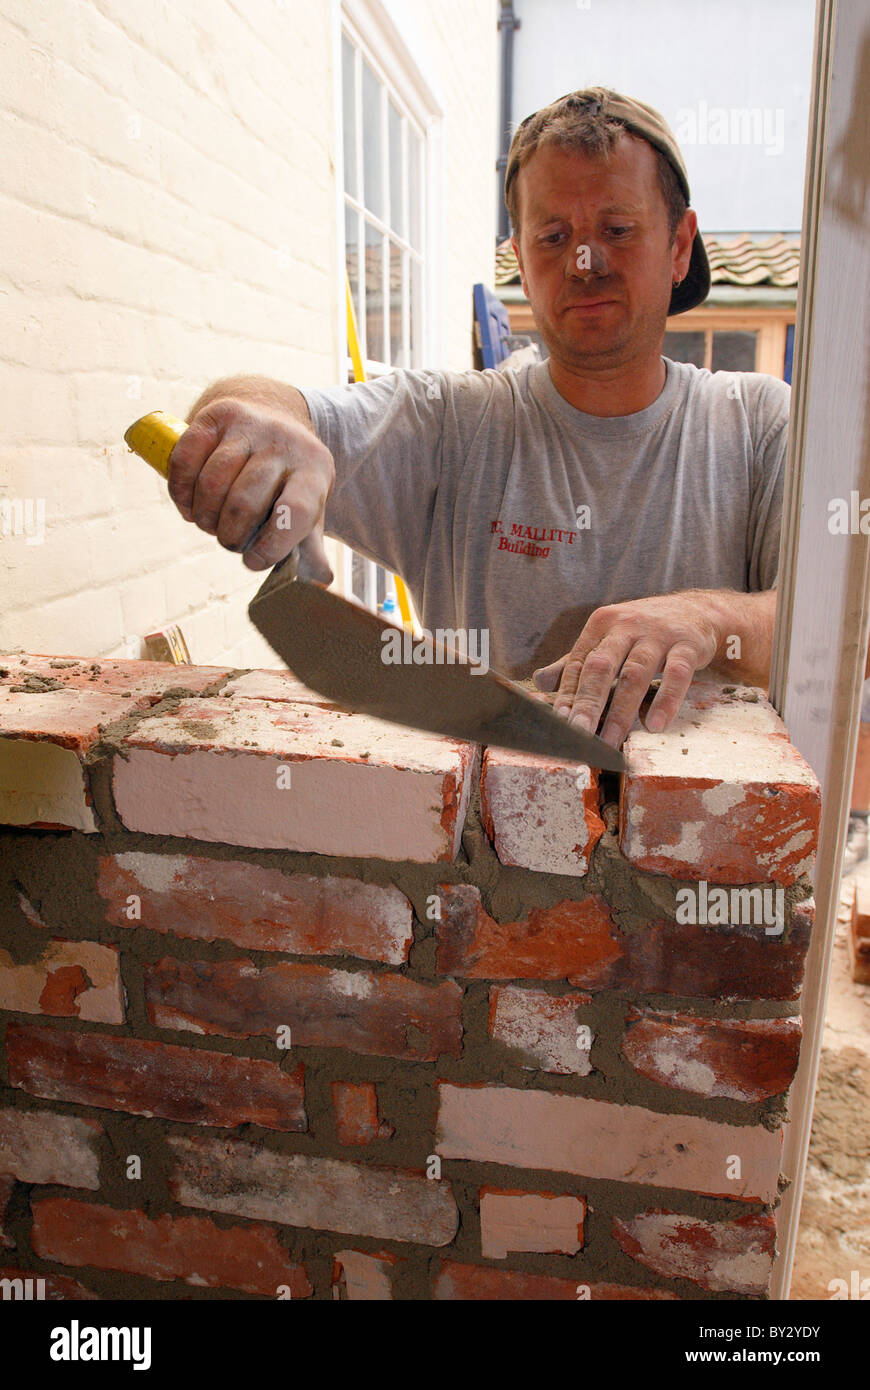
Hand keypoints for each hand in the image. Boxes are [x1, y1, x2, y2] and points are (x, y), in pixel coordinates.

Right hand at [167, 397, 334, 577]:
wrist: (272, 419)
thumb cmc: (288, 479)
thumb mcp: (308, 507)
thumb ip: (310, 545)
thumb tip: (320, 581)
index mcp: (314, 469)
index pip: (296, 512)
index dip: (272, 545)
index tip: (253, 561)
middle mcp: (284, 443)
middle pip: (246, 501)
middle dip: (230, 535)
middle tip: (228, 542)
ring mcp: (250, 425)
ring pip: (212, 482)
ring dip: (204, 516)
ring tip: (209, 525)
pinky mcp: (216, 416)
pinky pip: (186, 459)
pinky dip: (181, 492)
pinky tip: (188, 506)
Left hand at [533, 593, 721, 747]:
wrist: (696, 611)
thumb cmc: (643, 632)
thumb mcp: (608, 640)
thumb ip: (577, 662)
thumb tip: (538, 682)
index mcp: (602, 624)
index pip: (579, 663)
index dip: (567, 694)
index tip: (559, 723)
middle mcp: (627, 625)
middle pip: (602, 667)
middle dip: (589, 703)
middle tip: (579, 734)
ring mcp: (659, 633)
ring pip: (636, 674)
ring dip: (622, 711)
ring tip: (611, 740)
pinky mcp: (689, 644)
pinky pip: (678, 674)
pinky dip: (666, 701)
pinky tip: (655, 725)